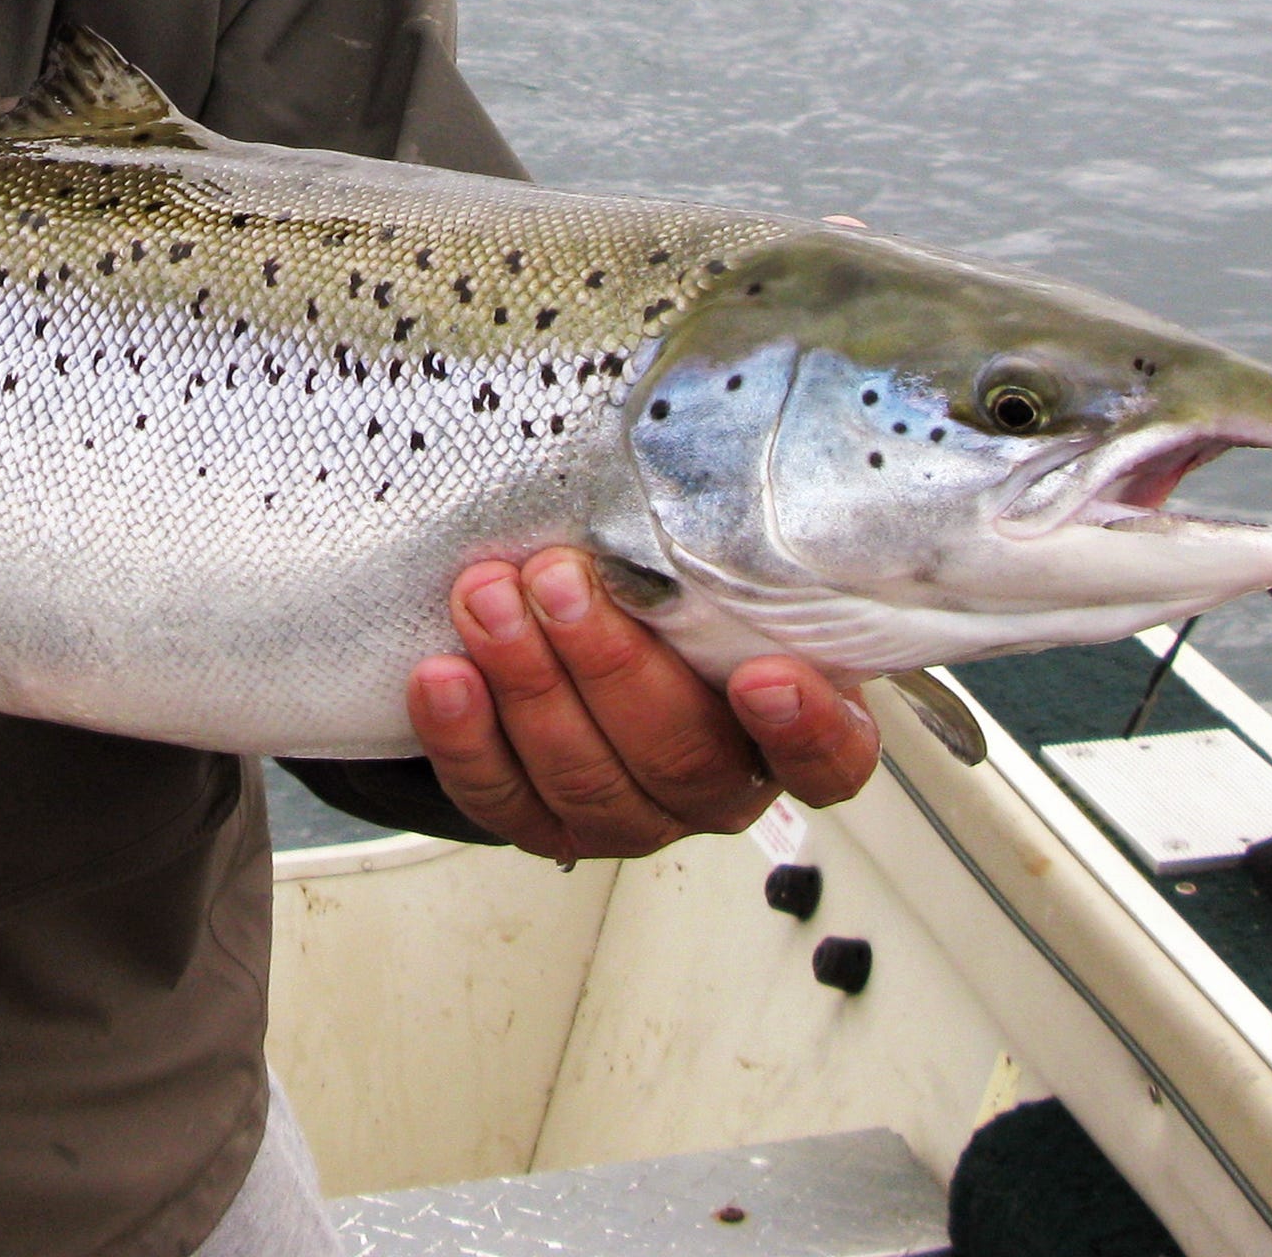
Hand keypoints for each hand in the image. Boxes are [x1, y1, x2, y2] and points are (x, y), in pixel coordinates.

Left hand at [407, 549, 878, 861]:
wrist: (583, 616)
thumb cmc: (669, 580)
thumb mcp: (715, 553)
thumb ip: (724, 534)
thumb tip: (707, 448)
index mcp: (792, 727)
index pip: (829, 758)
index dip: (803, 728)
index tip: (763, 675)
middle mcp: (717, 784)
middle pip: (681, 758)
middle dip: (610, 665)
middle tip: (559, 581)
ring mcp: (630, 816)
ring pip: (585, 779)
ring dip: (528, 684)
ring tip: (485, 600)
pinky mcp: (543, 823)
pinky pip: (502, 797)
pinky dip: (466, 736)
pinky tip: (442, 675)